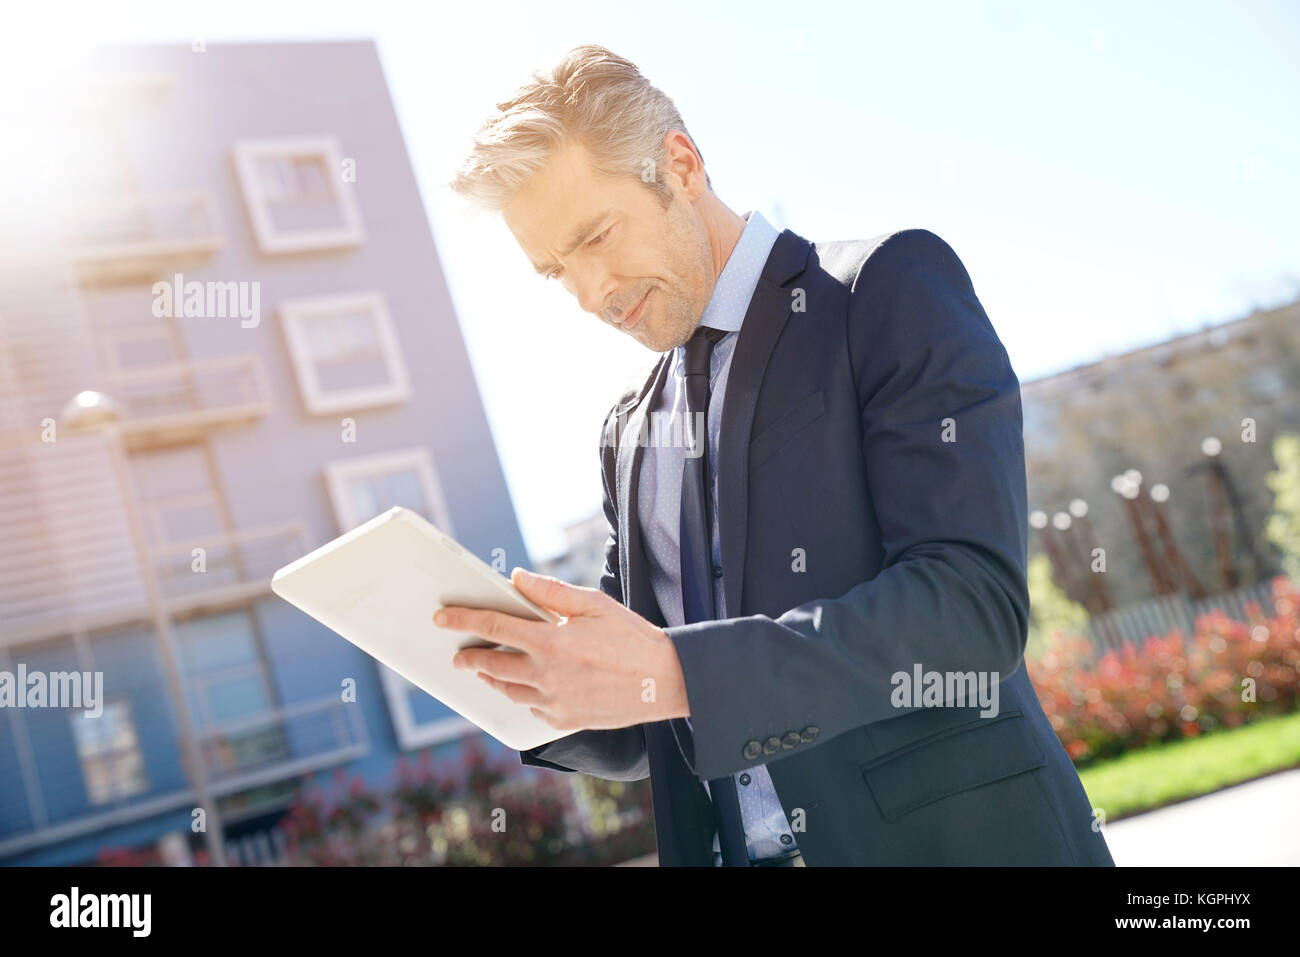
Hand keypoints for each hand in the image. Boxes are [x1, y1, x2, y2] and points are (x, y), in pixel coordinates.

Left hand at [434, 568, 690, 730]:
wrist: (664, 681)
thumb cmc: (631, 637)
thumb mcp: (593, 603)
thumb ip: (551, 591)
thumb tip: (517, 578)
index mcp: (551, 640)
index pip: (493, 625)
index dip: (462, 619)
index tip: (442, 618)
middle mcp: (546, 674)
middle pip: (490, 664)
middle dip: (469, 657)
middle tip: (458, 654)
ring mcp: (554, 702)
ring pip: (507, 690)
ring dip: (491, 678)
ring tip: (483, 670)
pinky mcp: (565, 721)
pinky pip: (531, 709)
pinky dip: (522, 696)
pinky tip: (522, 688)